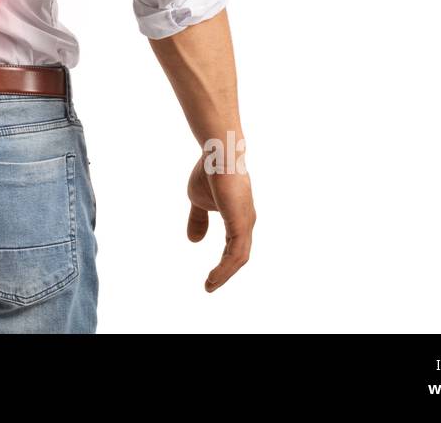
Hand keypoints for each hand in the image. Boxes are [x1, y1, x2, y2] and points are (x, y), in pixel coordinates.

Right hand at [186, 152, 255, 291]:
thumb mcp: (198, 201)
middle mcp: (246, 222)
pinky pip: (236, 253)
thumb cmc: (209, 173)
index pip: (234, 247)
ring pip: (239, 258)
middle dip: (225, 273)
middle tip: (210, 286)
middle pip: (239, 256)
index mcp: (238, 217)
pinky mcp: (241, 223)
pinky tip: (214, 275)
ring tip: (210, 285)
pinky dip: (226, 267)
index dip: (223, 263)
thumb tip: (194, 241)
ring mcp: (246, 223)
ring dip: (224, 274)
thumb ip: (198, 220)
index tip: (210, 278)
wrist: (217, 155)